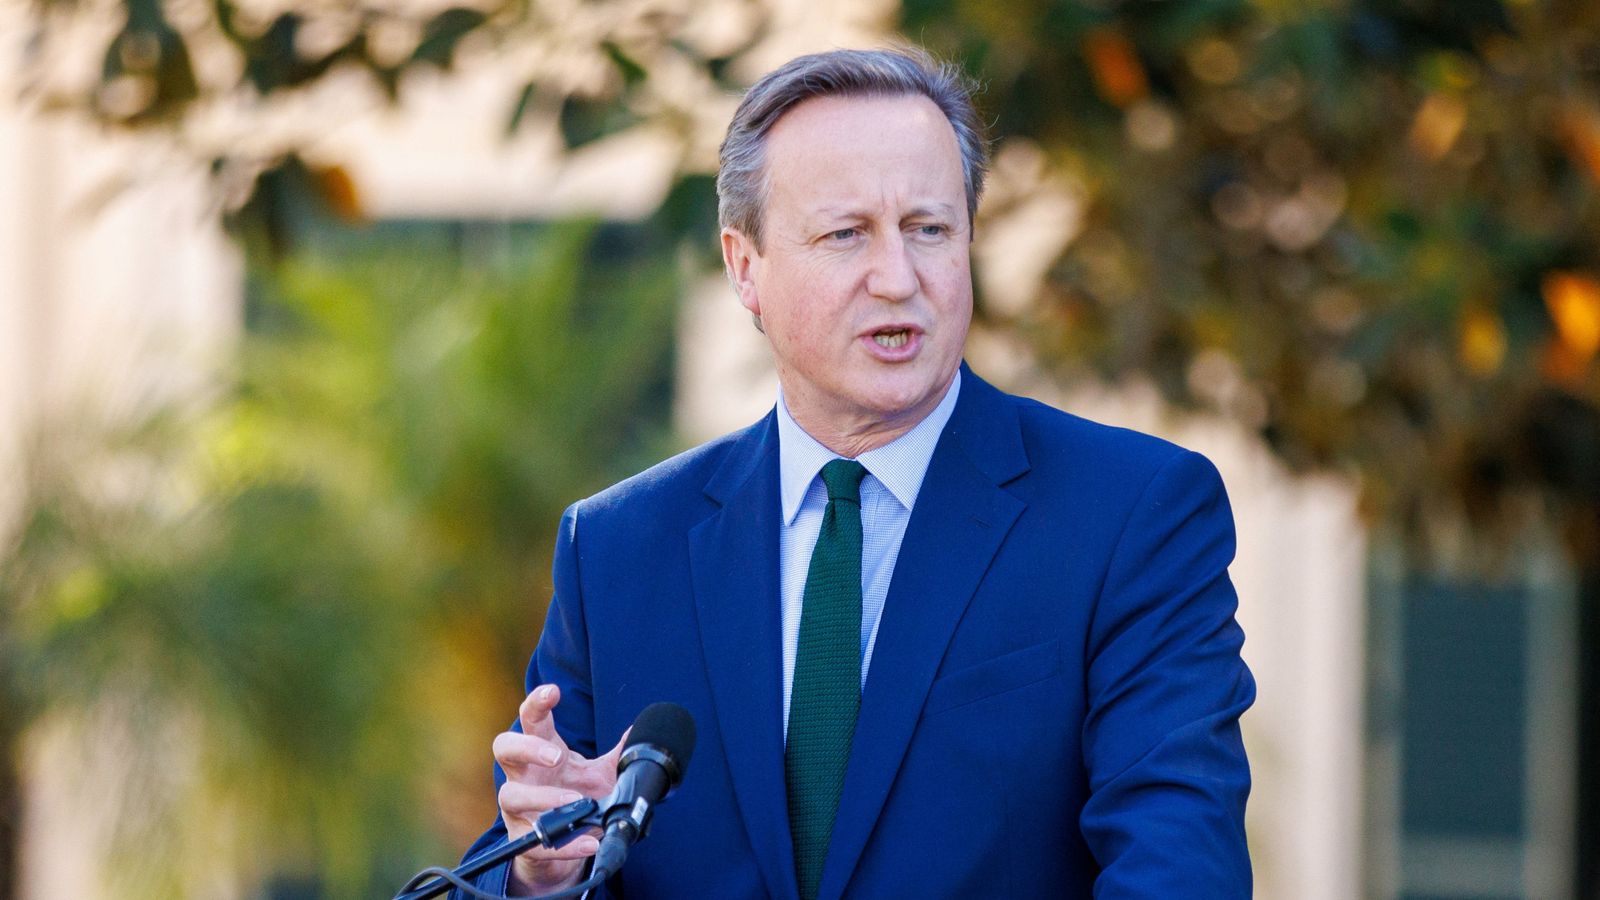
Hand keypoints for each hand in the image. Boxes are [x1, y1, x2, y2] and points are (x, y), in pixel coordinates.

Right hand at [493, 684, 626, 895]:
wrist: (563, 843)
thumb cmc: (575, 796)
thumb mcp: (600, 774)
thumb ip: (619, 755)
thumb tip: (640, 733)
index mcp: (542, 750)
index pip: (531, 719)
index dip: (537, 703)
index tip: (552, 691)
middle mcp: (523, 774)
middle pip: (504, 747)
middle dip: (527, 748)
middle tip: (555, 755)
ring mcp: (518, 806)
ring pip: (511, 795)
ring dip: (543, 798)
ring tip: (575, 802)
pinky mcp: (523, 838)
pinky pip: (537, 841)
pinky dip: (565, 845)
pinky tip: (588, 843)